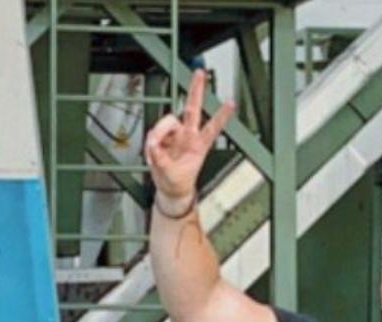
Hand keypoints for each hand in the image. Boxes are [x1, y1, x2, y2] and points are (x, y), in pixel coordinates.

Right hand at [143, 69, 234, 213]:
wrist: (170, 189)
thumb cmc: (177, 182)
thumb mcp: (171, 174)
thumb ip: (161, 159)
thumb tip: (154, 144)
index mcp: (199, 145)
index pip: (212, 127)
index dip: (221, 115)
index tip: (231, 103)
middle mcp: (189, 135)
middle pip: (192, 108)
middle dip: (195, 89)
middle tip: (200, 73)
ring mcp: (176, 135)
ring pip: (166, 121)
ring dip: (158, 133)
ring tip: (154, 151)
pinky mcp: (163, 137)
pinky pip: (153, 133)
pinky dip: (150, 144)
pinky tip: (152, 154)